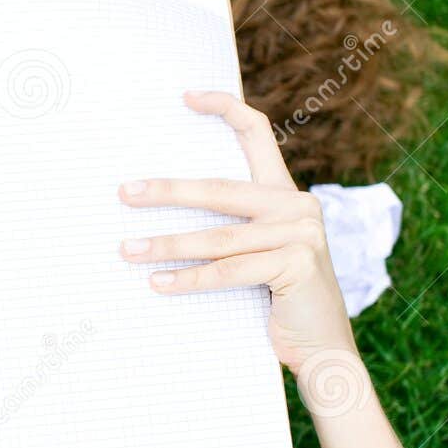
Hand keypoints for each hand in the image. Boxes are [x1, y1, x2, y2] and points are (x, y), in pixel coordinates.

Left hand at [118, 90, 355, 372]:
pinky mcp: (298, 265)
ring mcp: (302, 234)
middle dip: (167, 192)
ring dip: (167, 245)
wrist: (324, 350)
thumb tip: (158, 207)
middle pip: (220, 189)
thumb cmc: (278, 301)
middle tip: (124, 193)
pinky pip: (229, 271)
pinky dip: (189, 279)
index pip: (257, 134)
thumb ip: (233, 228)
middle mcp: (298, 206)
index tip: (185, 97)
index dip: (224, 108)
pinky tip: (158, 283)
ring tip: (128, 250)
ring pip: (218, 238)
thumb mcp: (258, 255)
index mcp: (285, 195)